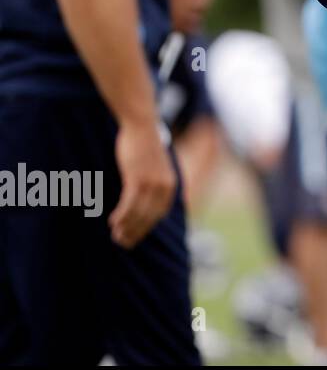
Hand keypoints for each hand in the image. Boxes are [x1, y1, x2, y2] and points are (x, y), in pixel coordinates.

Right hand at [108, 120, 176, 247]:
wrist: (142, 126)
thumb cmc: (145, 147)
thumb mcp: (155, 169)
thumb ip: (154, 184)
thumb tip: (146, 198)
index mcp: (171, 186)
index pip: (159, 215)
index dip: (146, 228)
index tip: (135, 237)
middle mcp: (164, 187)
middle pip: (149, 218)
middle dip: (135, 232)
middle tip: (123, 243)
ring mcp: (152, 183)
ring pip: (138, 213)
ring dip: (126, 227)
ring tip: (116, 236)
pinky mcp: (138, 178)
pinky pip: (129, 203)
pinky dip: (121, 215)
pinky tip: (113, 221)